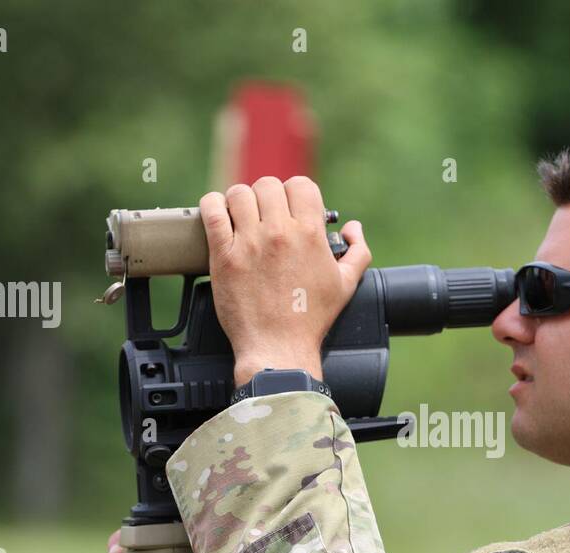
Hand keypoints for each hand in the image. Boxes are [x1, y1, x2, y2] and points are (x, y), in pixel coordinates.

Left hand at [198, 176, 371, 385]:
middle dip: (268, 197)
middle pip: (268, 185)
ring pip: (239, 193)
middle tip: (266, 216)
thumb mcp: (346, 286)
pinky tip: (220, 214)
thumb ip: (357, 252)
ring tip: (242, 217)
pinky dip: (213, 206)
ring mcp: (249, 242)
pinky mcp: (223, 255)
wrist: (278, 349)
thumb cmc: (310, 320)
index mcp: (310, 235)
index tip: (291, 209)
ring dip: (240, 201)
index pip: (301, 185)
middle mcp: (279, 232)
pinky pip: (212, 211)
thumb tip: (353, 227)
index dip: (296, 194)